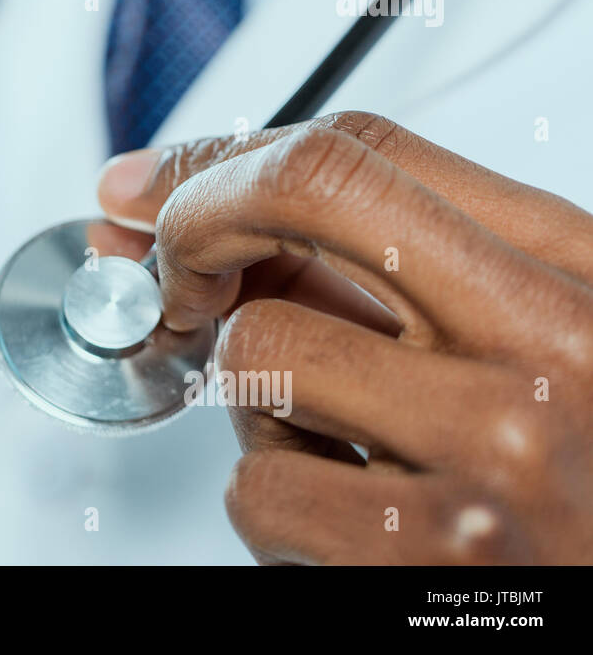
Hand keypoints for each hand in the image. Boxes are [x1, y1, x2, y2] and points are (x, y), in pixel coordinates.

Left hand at [97, 112, 592, 562]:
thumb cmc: (587, 484)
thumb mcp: (535, 343)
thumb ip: (406, 275)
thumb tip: (230, 232)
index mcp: (575, 275)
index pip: (358, 153)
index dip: (222, 159)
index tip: (155, 183)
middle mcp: (540, 345)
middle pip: (298, 193)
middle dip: (193, 221)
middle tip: (169, 274)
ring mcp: (487, 450)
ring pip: (253, 350)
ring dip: (252, 395)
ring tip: (326, 435)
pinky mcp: (421, 552)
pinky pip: (258, 485)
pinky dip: (273, 500)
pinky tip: (342, 514)